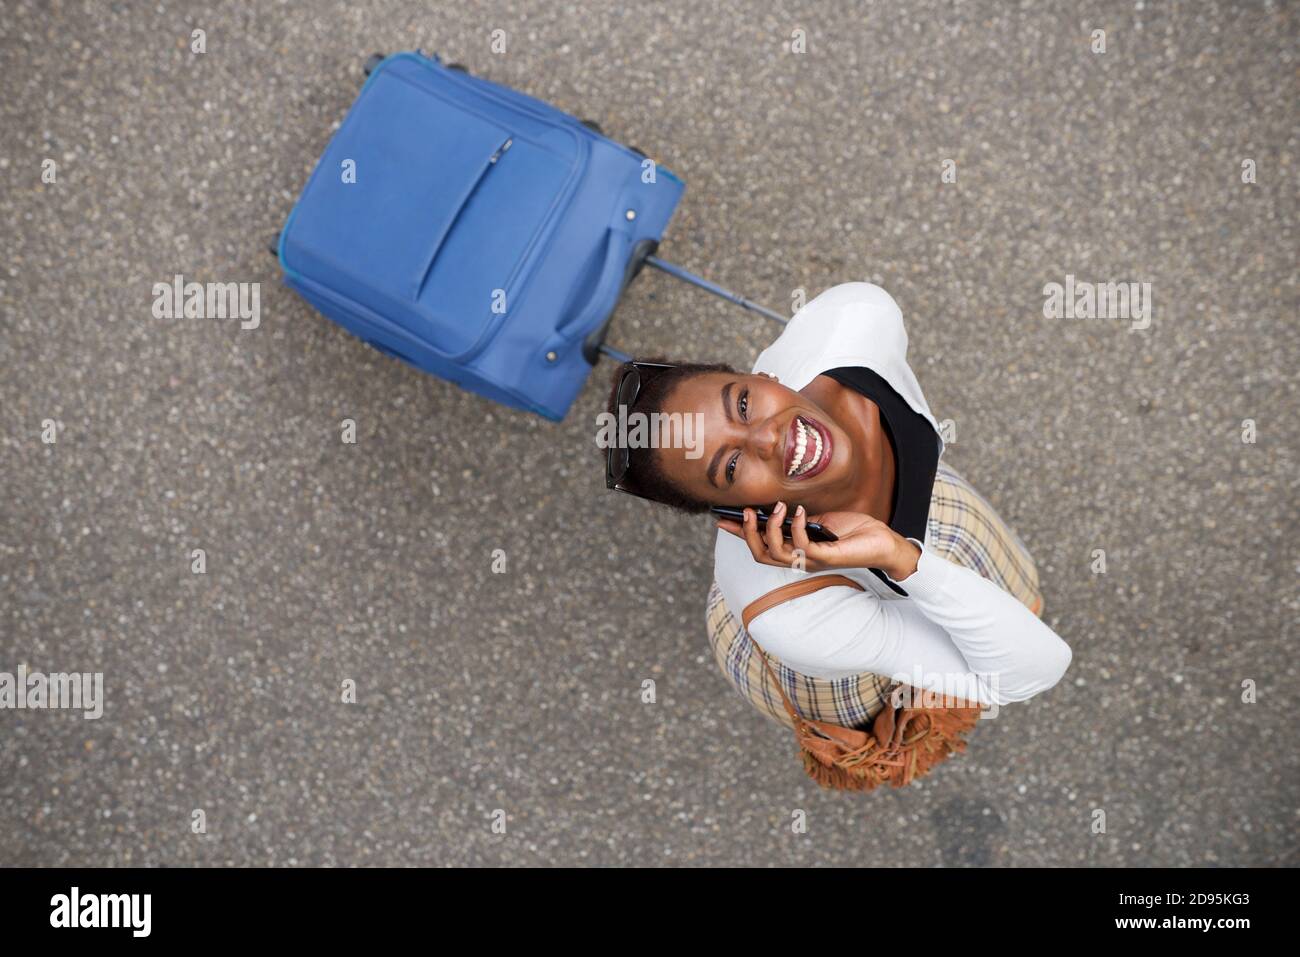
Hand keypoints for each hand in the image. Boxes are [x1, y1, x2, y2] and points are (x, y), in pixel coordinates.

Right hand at [717, 501, 919, 578]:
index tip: (721, 520)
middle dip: (747, 534)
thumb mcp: (818, 520)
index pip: (760, 545)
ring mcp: (811, 561)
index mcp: (795, 551)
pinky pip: (802, 546)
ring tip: (775, 507)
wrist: (882, 541)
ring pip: (775, 554)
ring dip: (770, 529)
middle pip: (760, 555)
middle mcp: (799, 560)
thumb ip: (798, 519)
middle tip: (746, 512)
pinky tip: (800, 510)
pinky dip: (797, 526)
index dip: (739, 535)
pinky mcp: (826, 558)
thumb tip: (777, 507)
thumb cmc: (852, 531)